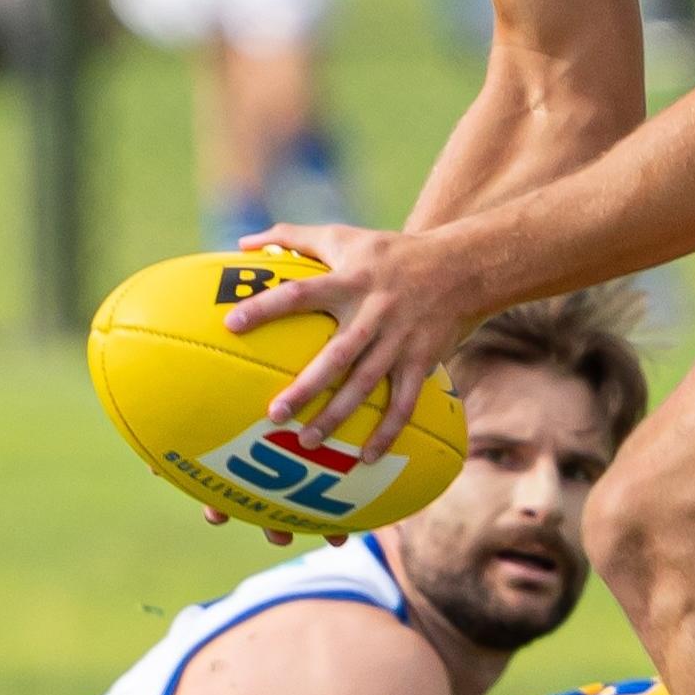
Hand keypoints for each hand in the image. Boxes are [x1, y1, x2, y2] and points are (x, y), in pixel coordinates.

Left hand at [229, 220, 475, 464]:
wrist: (462, 266)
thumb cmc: (391, 251)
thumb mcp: (344, 236)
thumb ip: (292, 237)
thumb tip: (243, 243)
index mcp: (350, 281)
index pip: (301, 293)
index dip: (266, 306)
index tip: (232, 323)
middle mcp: (374, 311)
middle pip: (337, 354)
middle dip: (307, 387)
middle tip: (274, 414)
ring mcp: (400, 338)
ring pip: (367, 383)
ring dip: (339, 415)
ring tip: (308, 442)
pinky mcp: (422, 359)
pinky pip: (404, 401)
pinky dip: (388, 431)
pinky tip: (366, 458)